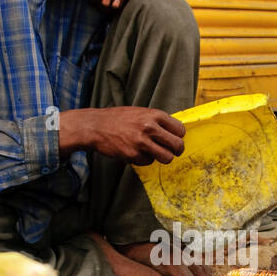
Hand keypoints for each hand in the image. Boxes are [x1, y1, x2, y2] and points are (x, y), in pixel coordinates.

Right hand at [59, 106, 184, 164]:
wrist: (96, 126)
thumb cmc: (118, 119)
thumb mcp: (140, 113)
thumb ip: (157, 121)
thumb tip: (174, 132)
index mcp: (154, 114)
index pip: (180, 129)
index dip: (178, 136)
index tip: (174, 139)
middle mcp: (150, 127)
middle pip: (177, 145)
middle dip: (176, 150)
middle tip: (171, 151)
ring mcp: (141, 142)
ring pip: (167, 158)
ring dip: (162, 157)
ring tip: (154, 153)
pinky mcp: (133, 154)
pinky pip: (148, 162)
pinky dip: (144, 159)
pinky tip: (135, 151)